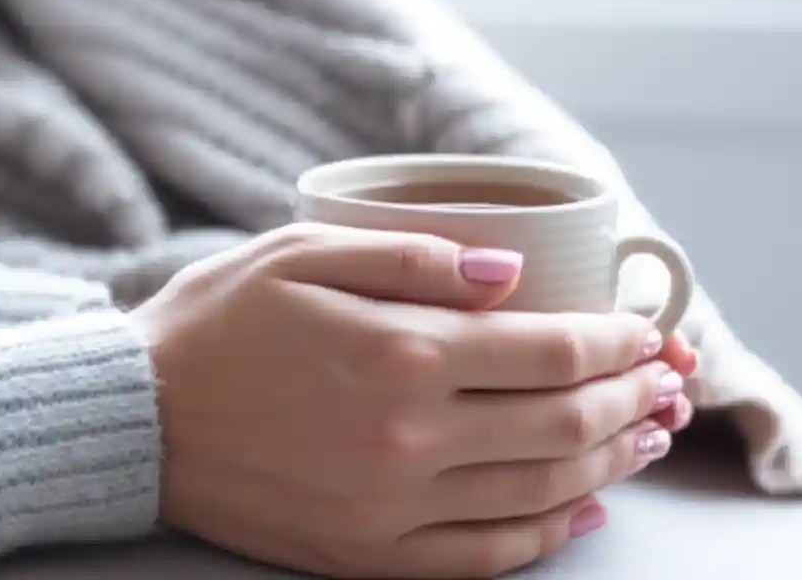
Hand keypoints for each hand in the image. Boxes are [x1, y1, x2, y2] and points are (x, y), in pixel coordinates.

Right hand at [134, 223, 692, 577]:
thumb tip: (515, 272)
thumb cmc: (220, 322)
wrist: (134, 420)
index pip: (553, 348)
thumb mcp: (305, 252)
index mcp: (404, 352)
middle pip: (564, 422)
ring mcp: (392, 508)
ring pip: (540, 490)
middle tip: (666, 383)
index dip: (616, 340)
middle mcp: (411, 438)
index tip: (645, 330)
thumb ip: (419, 257)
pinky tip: (581, 509)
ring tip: (646, 436)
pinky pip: (484, 557)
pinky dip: (546, 534)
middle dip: (631, 398)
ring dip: (609, 461)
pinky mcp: (367, 555)